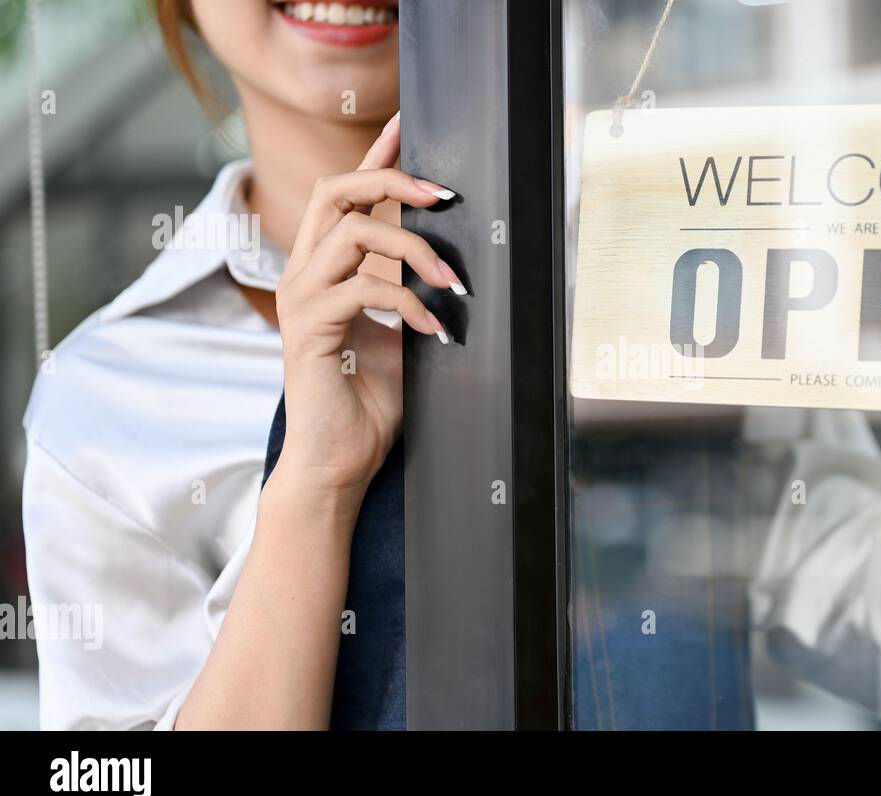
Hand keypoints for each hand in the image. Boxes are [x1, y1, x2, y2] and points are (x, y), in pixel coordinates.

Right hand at [274, 111, 463, 496]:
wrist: (339, 462)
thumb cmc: (369, 403)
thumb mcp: (400, 336)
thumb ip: (409, 292)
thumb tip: (451, 264)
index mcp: (325, 269)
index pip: (345, 196)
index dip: (374, 156)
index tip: (405, 125)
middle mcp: (305, 275)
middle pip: (337, 192)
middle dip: (392, 181)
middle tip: (444, 196)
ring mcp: (302, 300)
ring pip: (354, 234)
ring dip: (415, 251)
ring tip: (454, 284)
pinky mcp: (310, 330)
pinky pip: (365, 291)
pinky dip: (409, 304)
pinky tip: (436, 332)